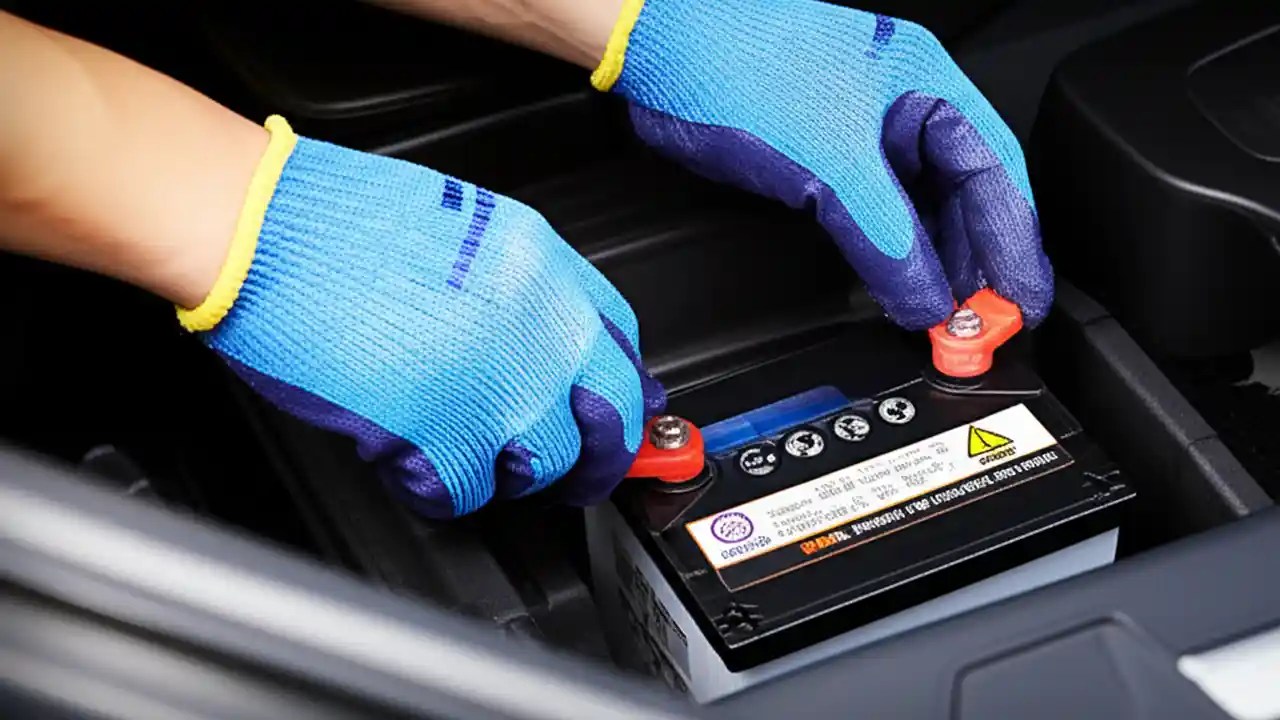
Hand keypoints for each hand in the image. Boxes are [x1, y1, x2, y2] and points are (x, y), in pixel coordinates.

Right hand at [180, 117, 665, 517]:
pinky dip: (438, 487)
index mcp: (542, 267)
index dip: (624, 394)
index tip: (623, 418)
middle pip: (606, 422)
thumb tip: (545, 346)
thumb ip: (519, 287)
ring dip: (506, 471)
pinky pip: (463, 492)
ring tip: (467, 452)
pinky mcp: (437, 432)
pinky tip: (413, 460)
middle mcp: (533, 327)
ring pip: (539, 465)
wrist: (263, 227)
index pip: (622, 348)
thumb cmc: (338, 218)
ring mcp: (492, 384)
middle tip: (579, 477)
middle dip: (598, 461)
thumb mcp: (465, 225)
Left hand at [593, 0, 1052, 329]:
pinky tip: (899, 288)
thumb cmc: (736, 61)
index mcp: (926, 83)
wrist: (657, 48)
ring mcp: (860, 132)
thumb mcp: (831, 161)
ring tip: (947, 319)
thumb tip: (925, 298)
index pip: (996, 173)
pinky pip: (874, 217)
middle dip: (979, 262)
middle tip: (987, 325)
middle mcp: (901, 107)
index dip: (1015, 243)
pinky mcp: (820, 158)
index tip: (1021, 301)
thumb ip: (885, 238)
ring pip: (919, 210)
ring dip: (936, 265)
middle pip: (965, 195)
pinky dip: (891, 257)